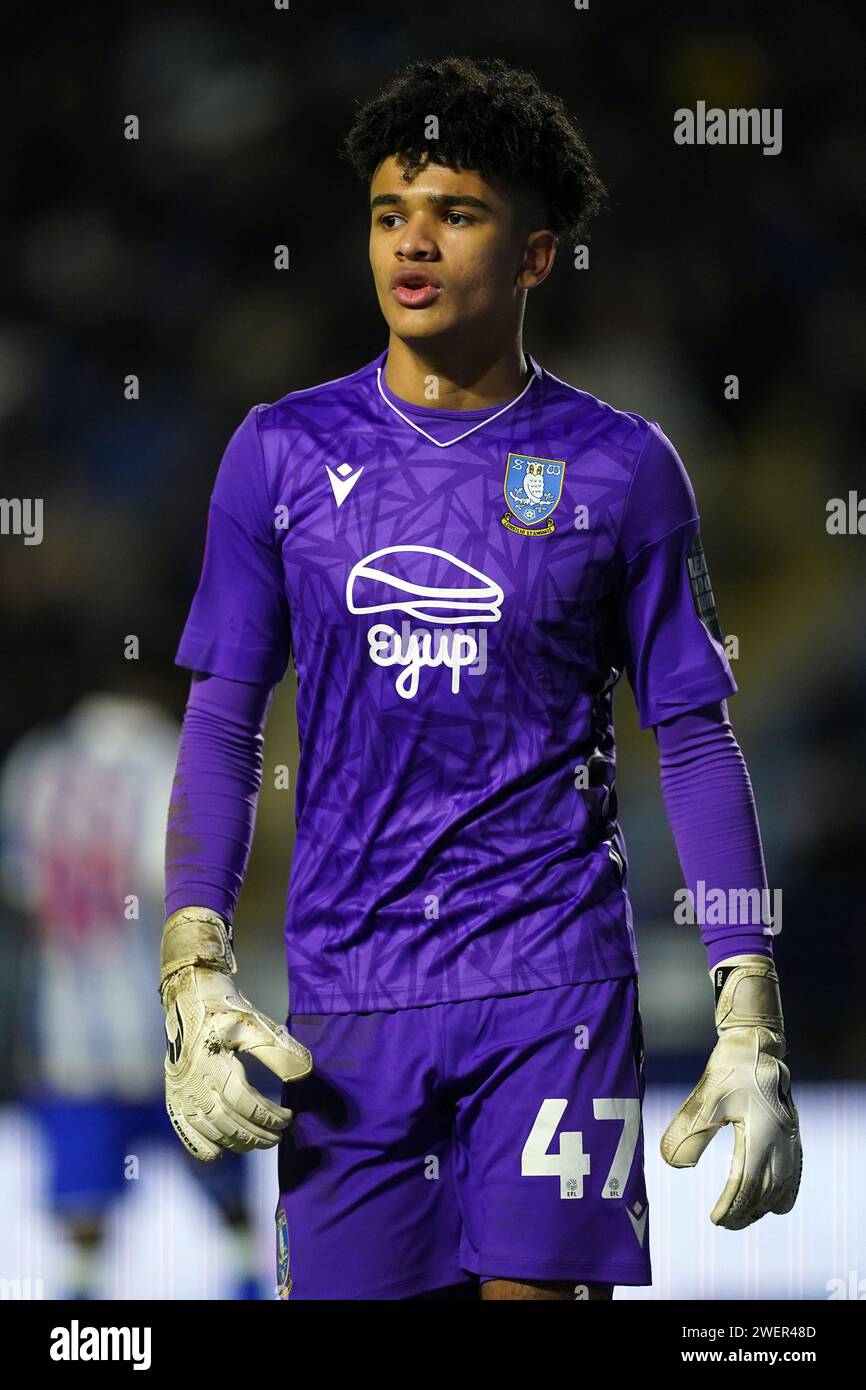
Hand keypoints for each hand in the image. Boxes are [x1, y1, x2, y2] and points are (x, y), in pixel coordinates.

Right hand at [160, 906, 311, 1161]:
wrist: (189, 996)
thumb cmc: (226, 1008)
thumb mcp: (256, 1025)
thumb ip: (280, 1052)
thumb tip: (305, 1074)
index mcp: (214, 1065)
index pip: (246, 1105)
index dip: (270, 1117)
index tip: (289, 1117)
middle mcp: (194, 1084)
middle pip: (229, 1124)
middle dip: (258, 1135)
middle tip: (280, 1135)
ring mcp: (181, 1092)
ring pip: (211, 1131)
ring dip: (238, 1142)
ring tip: (260, 1141)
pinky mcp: (174, 1095)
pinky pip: (185, 1131)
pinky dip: (202, 1147)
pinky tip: (221, 1151)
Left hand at [660, 954, 801, 1229]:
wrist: (754, 1045)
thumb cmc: (727, 1070)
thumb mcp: (704, 1098)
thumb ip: (690, 1131)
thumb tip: (674, 1165)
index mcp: (759, 1133)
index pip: (745, 1183)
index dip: (731, 1205)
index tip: (715, 1219)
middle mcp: (780, 1141)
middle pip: (765, 1192)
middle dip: (745, 1212)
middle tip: (724, 1223)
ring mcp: (790, 1139)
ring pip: (782, 1187)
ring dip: (763, 1207)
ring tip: (742, 1217)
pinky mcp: (791, 1134)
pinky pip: (794, 1175)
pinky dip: (783, 1194)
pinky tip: (772, 1204)